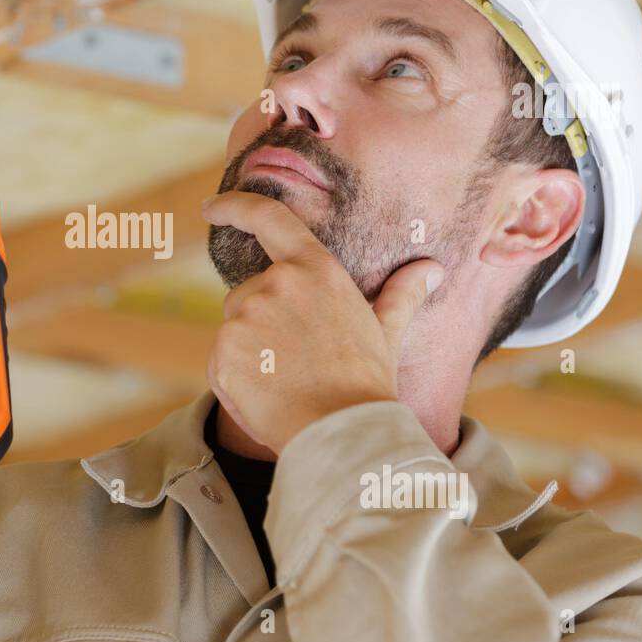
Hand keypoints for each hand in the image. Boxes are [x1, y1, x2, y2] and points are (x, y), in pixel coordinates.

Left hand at [201, 191, 441, 454]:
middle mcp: (275, 284)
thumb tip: (431, 269)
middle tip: (298, 360)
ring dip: (251, 352)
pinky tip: (267, 396)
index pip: (269, 218)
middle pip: (247, 294)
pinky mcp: (222, 354)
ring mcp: (244, 318)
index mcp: (314, 269)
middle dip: (263, 321)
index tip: (211, 208)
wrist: (343, 435)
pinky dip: (236, 379)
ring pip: (234, 330)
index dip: (235, 206)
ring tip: (287, 381)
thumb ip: (401, 294)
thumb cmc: (367, 383)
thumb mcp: (387, 332)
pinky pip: (220, 363)